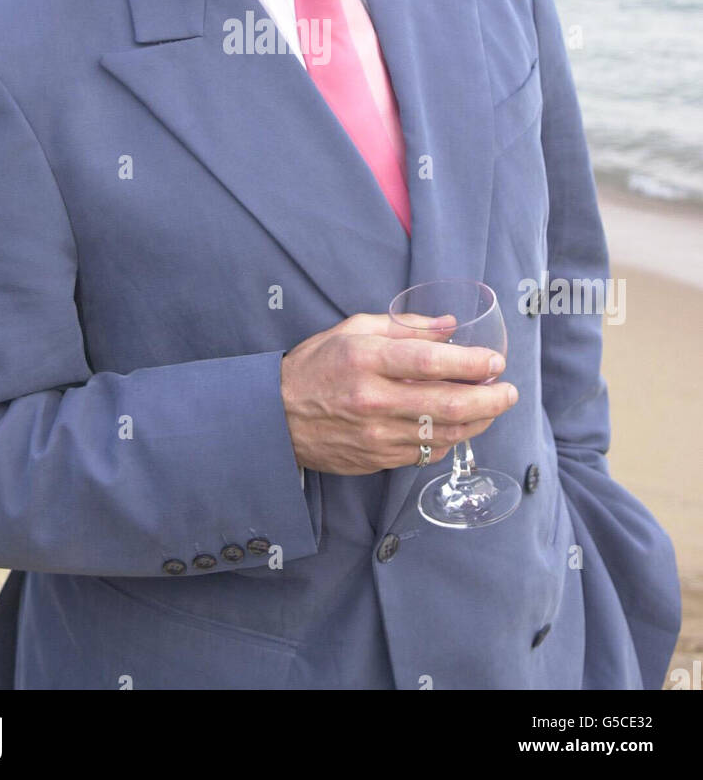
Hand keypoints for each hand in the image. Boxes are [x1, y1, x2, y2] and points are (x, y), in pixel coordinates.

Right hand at [280, 312, 517, 474]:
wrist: (276, 417)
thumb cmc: (316, 365)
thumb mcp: (353, 329)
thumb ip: (404, 326)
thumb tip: (450, 326)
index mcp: (365, 359)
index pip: (430, 361)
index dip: (471, 362)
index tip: (495, 362)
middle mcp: (373, 399)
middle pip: (447, 404)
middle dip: (490, 399)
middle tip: (509, 391)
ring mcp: (376, 435)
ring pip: (444, 434)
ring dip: (479, 422)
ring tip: (494, 407)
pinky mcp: (377, 459)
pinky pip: (427, 452)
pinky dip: (451, 438)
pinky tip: (462, 424)